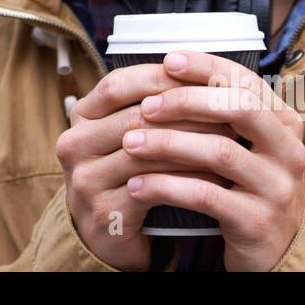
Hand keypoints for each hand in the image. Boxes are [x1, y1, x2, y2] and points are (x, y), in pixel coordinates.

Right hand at [56, 62, 239, 270]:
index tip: (205, 78)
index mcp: (81, 116)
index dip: (162, 77)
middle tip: (229, 111)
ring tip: (229, 142)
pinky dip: (188, 179)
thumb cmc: (128, 174)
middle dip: (188, 112)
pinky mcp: (104, 212)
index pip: (118, 84)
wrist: (107, 233)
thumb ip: (150, 105)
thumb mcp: (128, 134)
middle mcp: (74, 143)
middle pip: (136, 117)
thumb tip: (202, 71)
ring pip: (147, 152)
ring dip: (194, 144)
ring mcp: (84, 179)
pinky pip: (153, 188)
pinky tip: (216, 176)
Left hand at [120, 50, 304, 271]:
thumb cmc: (247, 186)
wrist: (274, 250)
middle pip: (238, 108)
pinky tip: (136, 185)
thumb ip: (221, 111)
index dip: (207, 67)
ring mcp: (277, 188)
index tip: (168, 60)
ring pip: (220, 152)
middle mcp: (288, 151)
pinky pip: (206, 195)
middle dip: (187, 101)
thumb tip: (168, 68)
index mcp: (284, 123)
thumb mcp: (246, 145)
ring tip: (130, 142)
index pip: (246, 81)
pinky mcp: (256, 221)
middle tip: (146, 106)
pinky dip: (167, 186)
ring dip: (168, 143)